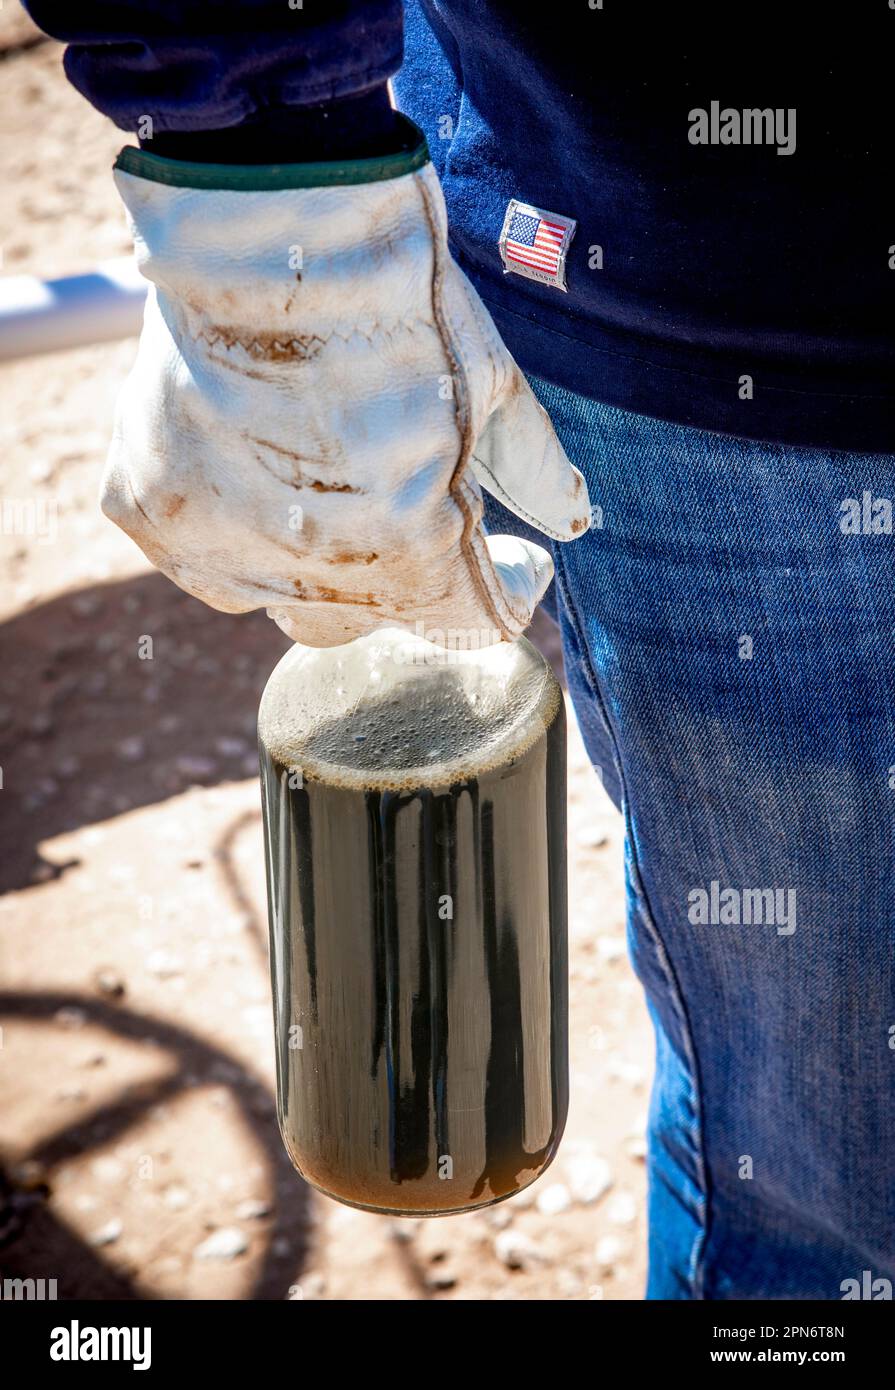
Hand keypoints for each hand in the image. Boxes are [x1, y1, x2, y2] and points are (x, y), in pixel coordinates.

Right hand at [102, 140, 590, 647]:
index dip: (494, 590)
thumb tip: (567, 524)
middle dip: (397, 570)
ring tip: (321, 461)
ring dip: (311, 557)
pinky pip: (202, 556)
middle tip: (398, 494)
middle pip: (364, 616)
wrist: (262, 211)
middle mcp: (306, 569)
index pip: (461, 622)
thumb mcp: (488, 374)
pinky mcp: (148, 511)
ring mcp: (216, 543)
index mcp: (407, 544)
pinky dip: (234, 526)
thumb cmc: (393, 291)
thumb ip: (531, 466)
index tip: (506, 558)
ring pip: (279, 598)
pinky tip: (254, 461)